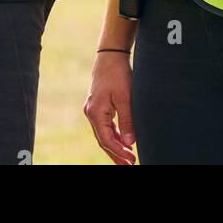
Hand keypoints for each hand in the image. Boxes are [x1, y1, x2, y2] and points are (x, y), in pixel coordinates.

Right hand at [84, 50, 136, 164]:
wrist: (111, 56)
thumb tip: (130, 143)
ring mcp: (94, 111)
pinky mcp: (99, 107)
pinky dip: (115, 136)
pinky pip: (106, 127)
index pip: (106, 140)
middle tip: (129, 165)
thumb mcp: (125, 97)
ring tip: (129, 158)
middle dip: (116, 154)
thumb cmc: (118, 74)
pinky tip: (125, 143)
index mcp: (95, 113)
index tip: (131, 160)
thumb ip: (127, 121)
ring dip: (116, 146)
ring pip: (105, 134)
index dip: (118, 152)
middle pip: (104, 140)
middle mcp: (91, 113)